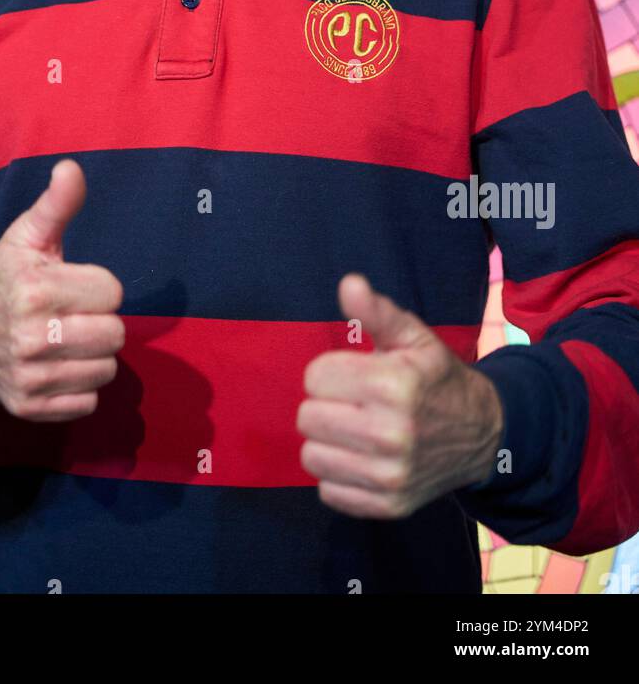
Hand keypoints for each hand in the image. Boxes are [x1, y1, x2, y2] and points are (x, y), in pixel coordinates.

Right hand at [0, 159, 123, 422]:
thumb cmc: (4, 277)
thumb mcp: (27, 236)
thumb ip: (56, 204)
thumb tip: (71, 167)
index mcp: (36, 289)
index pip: (112, 293)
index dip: (97, 286)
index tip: (72, 285)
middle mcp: (31, 337)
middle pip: (114, 334)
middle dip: (99, 320)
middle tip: (71, 314)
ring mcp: (29, 377)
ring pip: (106, 369)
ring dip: (93, 354)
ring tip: (66, 339)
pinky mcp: (28, 407)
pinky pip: (88, 402)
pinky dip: (79, 386)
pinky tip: (58, 366)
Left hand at [297, 273, 503, 517]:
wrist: (482, 434)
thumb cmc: (436, 379)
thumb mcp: (413, 337)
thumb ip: (377, 312)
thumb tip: (349, 284)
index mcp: (394, 384)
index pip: (315, 376)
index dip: (330, 371)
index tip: (354, 374)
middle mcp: (391, 433)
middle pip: (307, 417)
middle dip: (325, 404)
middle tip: (352, 402)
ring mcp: (390, 475)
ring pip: (312, 455)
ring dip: (327, 441)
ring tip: (353, 430)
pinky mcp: (388, 505)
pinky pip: (328, 490)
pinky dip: (338, 474)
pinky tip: (361, 458)